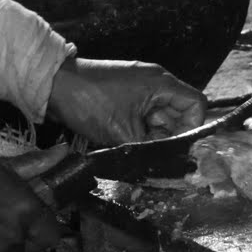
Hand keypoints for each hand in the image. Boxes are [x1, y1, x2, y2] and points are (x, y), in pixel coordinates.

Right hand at [0, 149, 68, 251]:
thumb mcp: (1, 167)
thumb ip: (36, 164)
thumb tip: (65, 150)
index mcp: (26, 209)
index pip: (53, 233)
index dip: (48, 232)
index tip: (38, 228)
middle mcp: (16, 235)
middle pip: (36, 249)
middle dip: (29, 241)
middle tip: (10, 228)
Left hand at [46, 57, 206, 144]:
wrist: (54, 85)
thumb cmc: (90, 102)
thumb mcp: (123, 133)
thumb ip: (149, 150)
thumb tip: (166, 168)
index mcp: (161, 84)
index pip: (196, 104)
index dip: (192, 128)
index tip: (177, 148)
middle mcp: (155, 83)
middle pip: (179, 114)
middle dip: (169, 137)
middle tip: (155, 157)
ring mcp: (140, 90)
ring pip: (160, 119)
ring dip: (153, 138)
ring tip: (137, 152)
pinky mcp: (126, 97)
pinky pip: (144, 117)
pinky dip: (140, 133)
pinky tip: (127, 146)